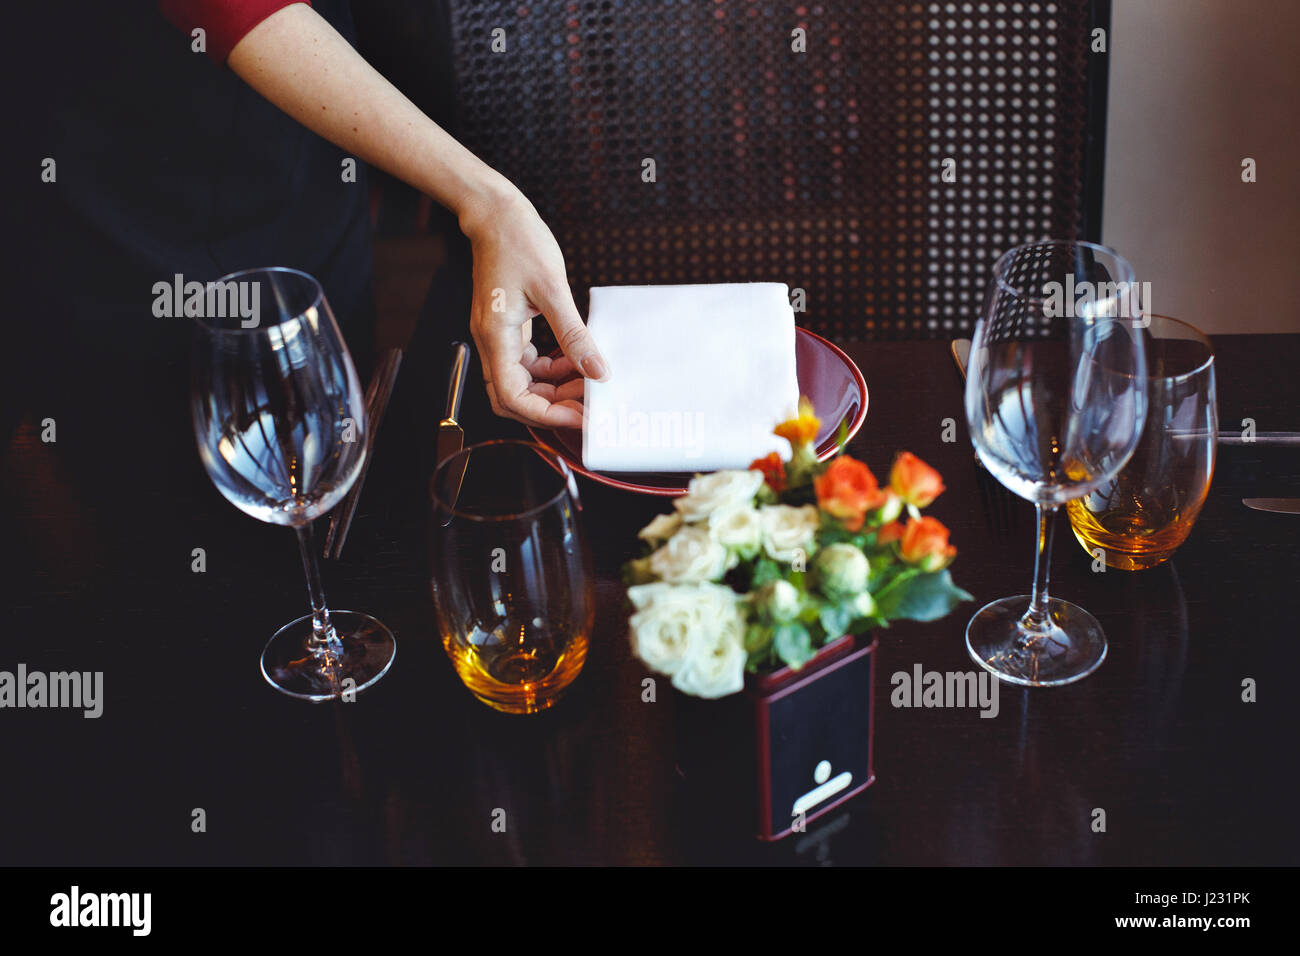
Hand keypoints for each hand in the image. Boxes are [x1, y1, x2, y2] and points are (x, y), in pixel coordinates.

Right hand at [459, 183, 609, 428]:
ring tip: (588, 382)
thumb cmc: (518, 242)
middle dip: (551, 407)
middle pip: (515, 398)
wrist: (496, 214)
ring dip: (554, 389)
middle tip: (587, 404)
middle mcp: (491, 343)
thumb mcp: (553, 289)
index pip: (513, 397)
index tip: (579, 415)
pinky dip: (551, 369)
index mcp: (496, 337)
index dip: (546, 414)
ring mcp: (499, 336)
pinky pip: (528, 363)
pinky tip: (575, 362)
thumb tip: (597, 370)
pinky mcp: (509, 328)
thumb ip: (574, 334)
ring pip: (523, 383)